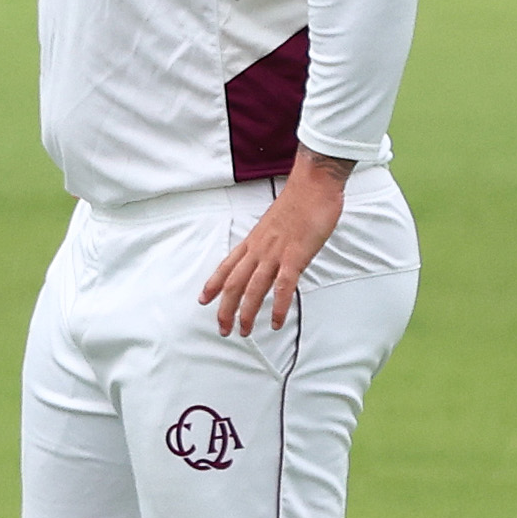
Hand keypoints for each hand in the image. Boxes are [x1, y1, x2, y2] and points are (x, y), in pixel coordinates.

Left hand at [200, 154, 350, 335]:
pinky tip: (276, 322)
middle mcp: (258, 250)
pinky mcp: (295, 257)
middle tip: (223, 329)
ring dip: (247, 313)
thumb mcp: (275, 224)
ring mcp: (275, 254)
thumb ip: (270, 242)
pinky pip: (283, 286)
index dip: (213, 284)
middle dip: (226, 309)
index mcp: (253, 241)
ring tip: (244, 331)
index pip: (227, 266)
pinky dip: (278, 306)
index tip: (203, 299)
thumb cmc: (299, 202)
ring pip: (253, 288)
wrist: (313, 185)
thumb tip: (273, 256)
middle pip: (234, 284)